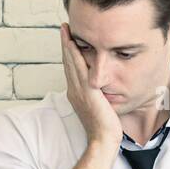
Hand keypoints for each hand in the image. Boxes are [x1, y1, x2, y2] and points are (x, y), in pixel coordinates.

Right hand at [61, 23, 121, 147]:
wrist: (103, 140)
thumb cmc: (104, 129)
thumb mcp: (99, 108)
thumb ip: (97, 97)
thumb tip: (102, 89)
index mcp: (77, 94)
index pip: (72, 69)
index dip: (69, 54)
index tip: (69, 40)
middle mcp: (74, 90)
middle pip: (68, 62)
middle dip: (66, 44)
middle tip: (64, 28)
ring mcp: (78, 90)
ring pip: (71, 62)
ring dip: (67, 44)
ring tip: (66, 29)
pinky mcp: (86, 90)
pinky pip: (78, 68)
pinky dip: (74, 54)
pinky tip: (72, 43)